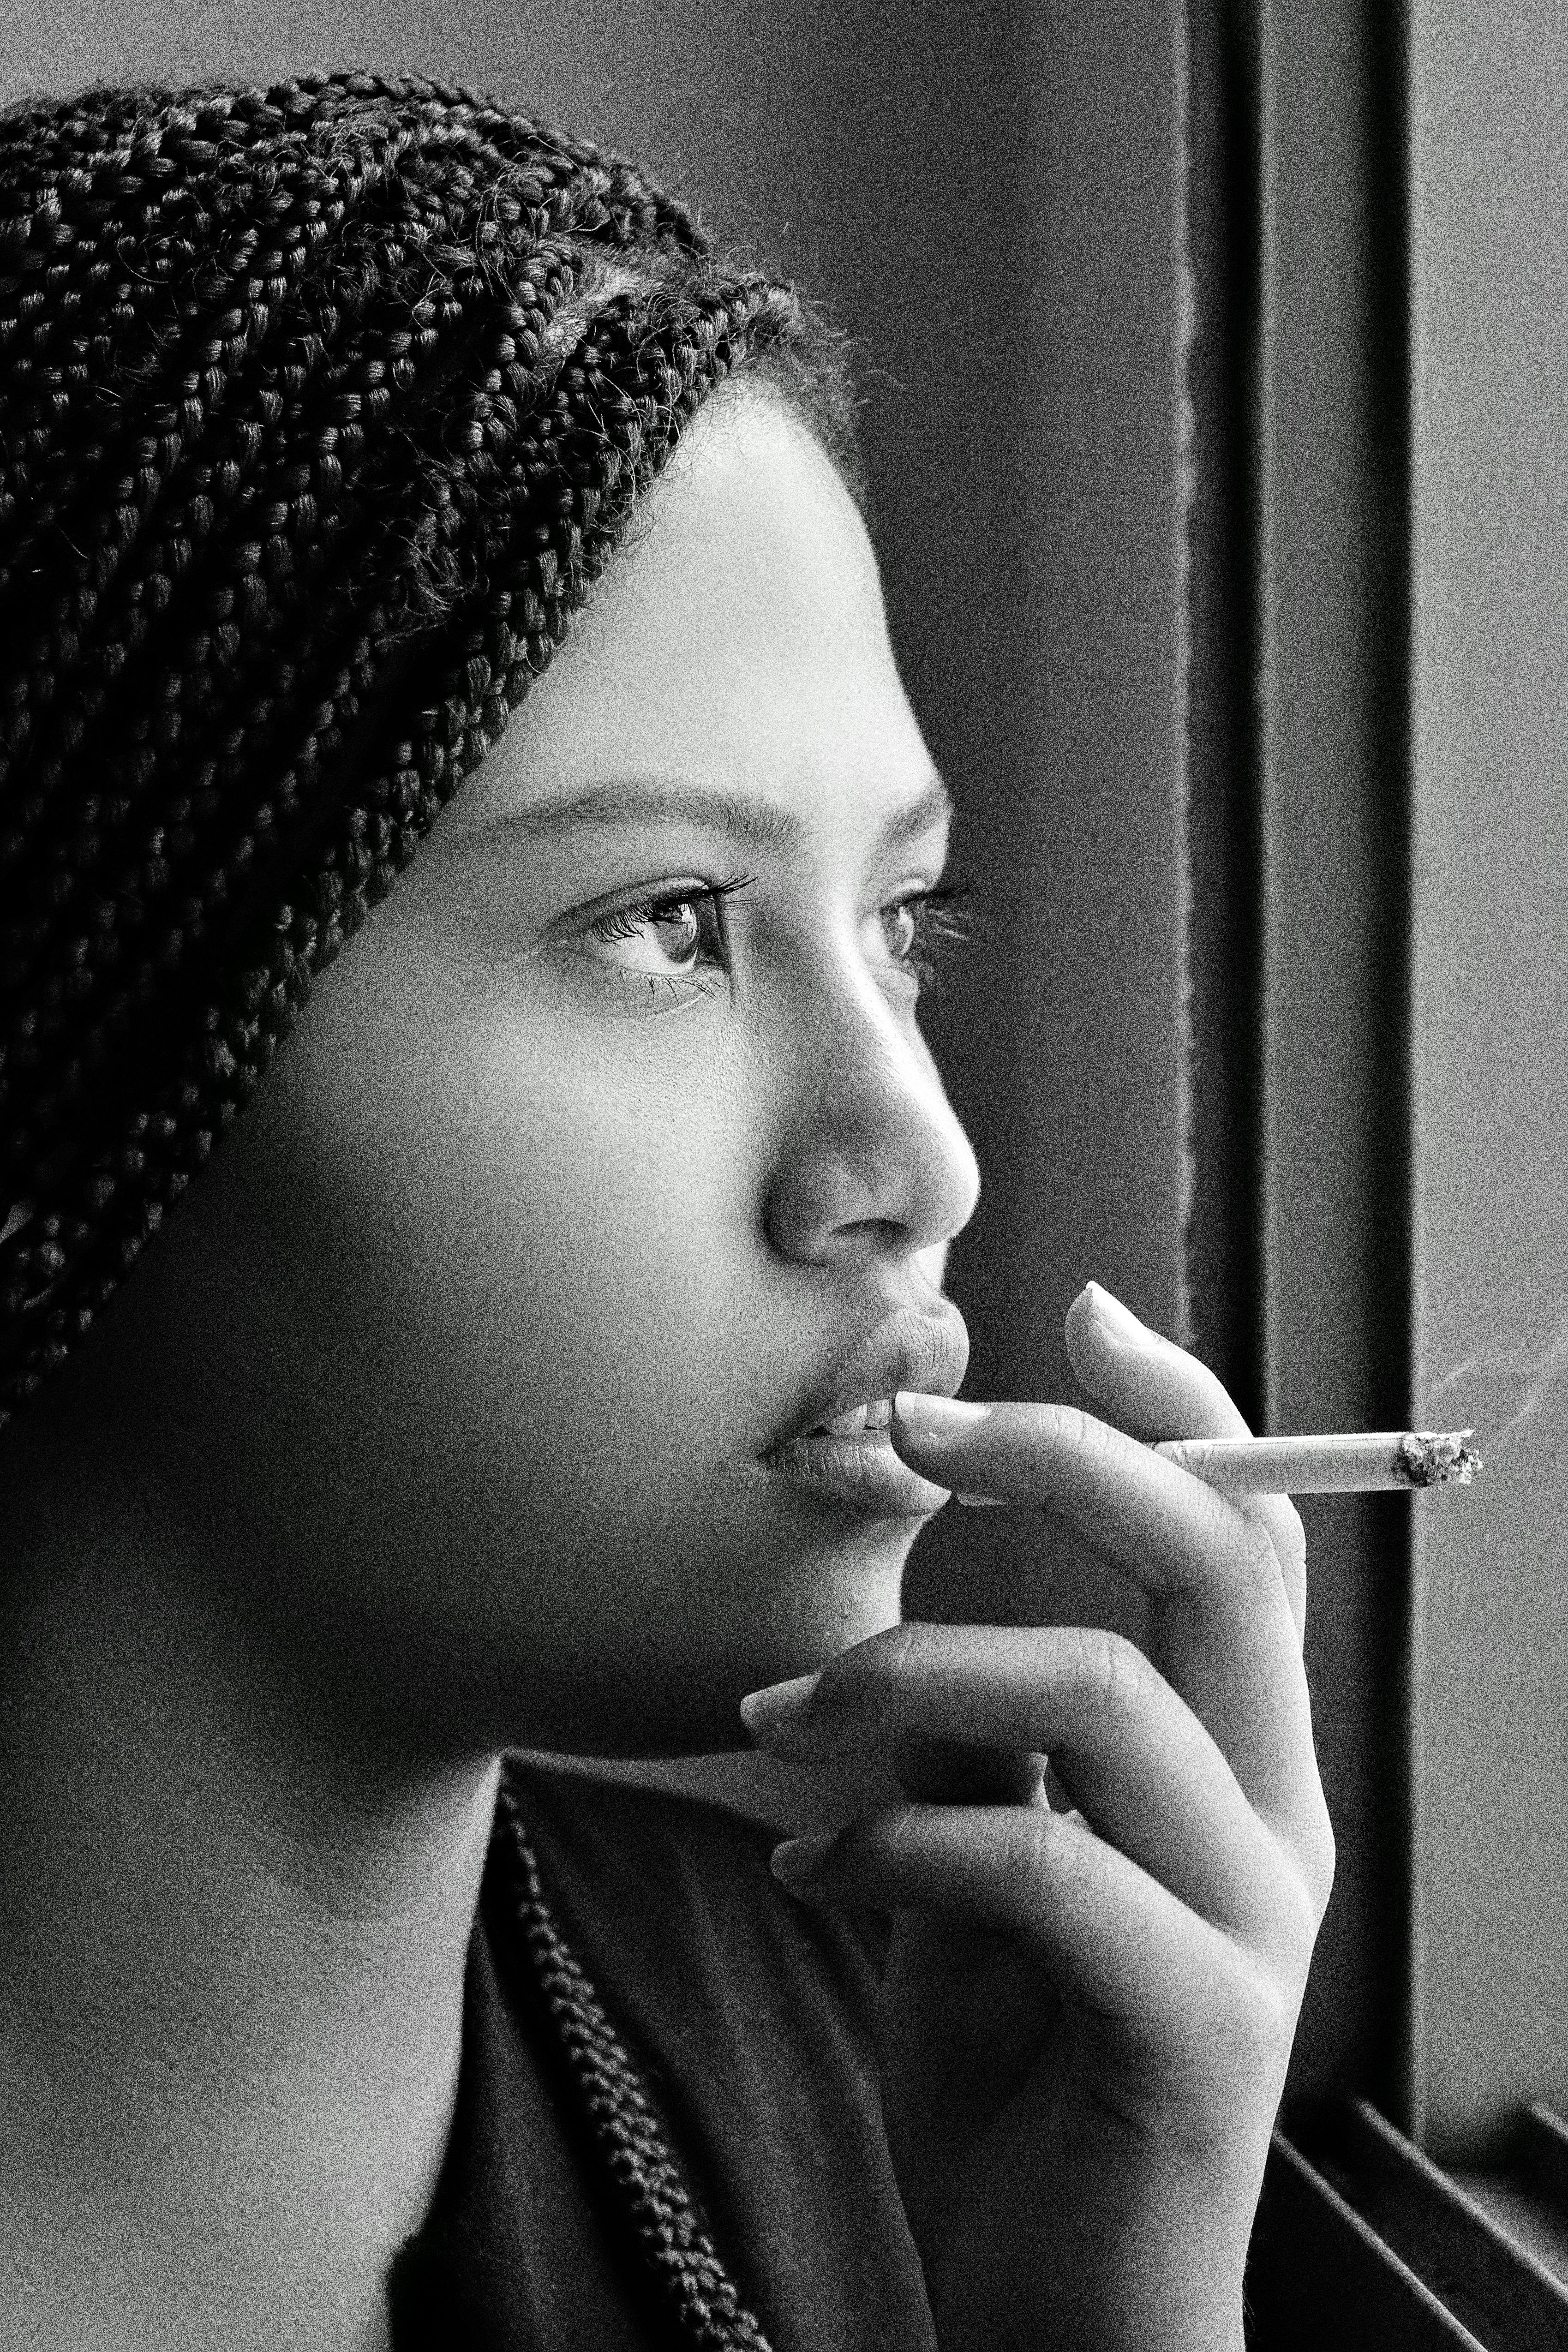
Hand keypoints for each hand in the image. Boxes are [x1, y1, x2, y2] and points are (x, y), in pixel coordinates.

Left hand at [740, 1283, 1333, 2351]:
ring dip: (911, 1670)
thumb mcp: (980, 1860)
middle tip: (913, 1426)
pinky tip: (807, 1873)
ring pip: (1105, 1702)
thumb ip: (979, 1731)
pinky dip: (895, 1841)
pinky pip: (1042, 1867)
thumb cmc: (1014, 2064)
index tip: (1072, 1311)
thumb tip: (911, 1582)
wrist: (1050, 2307)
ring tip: (778, 1722)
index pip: (1246, 1535)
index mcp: (1235, 1760)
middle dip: (1064, 1461)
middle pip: (1217, 1567)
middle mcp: (1274, 1818)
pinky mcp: (1195, 2028)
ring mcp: (1251, 1923)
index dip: (1176, 1406)